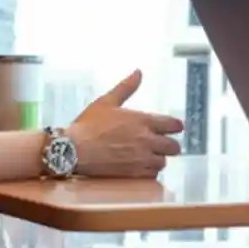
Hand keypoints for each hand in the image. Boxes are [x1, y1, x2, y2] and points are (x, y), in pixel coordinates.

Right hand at [66, 69, 183, 177]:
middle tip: (162, 145)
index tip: (174, 128)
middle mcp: (147, 140)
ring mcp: (141, 159)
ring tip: (149, 156)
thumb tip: (138, 72)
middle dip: (170, 145)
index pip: (174, 125)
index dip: (176, 126)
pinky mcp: (134, 174)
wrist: (73, 150)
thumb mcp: (107, 101)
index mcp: (143, 120)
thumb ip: (126, 87)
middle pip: (174, 147)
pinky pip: (152, 175)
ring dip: (158, 159)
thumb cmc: (88, 125)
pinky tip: (140, 167)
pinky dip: (149, 172)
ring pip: (163, 162)